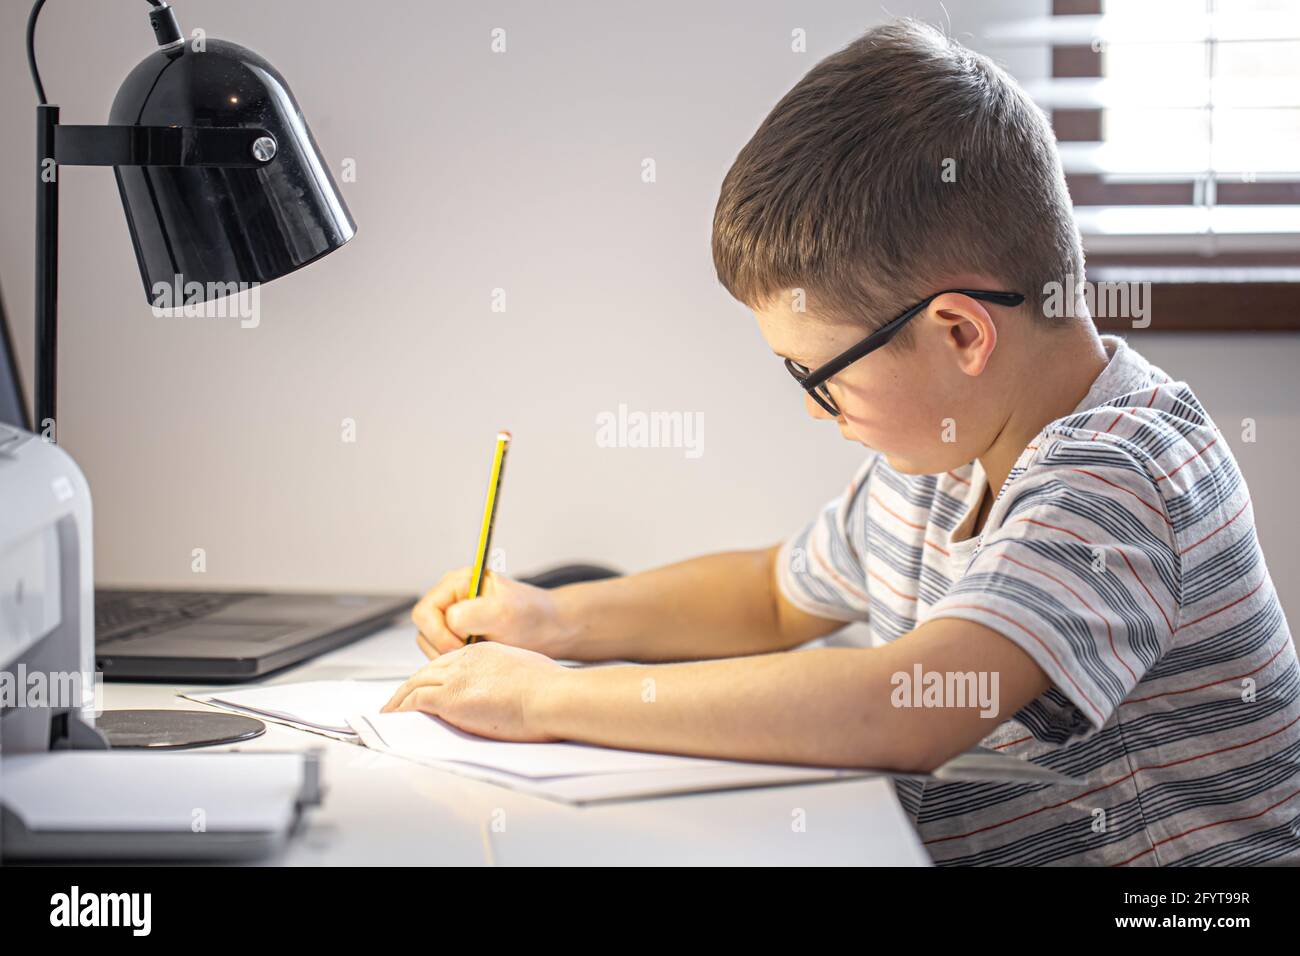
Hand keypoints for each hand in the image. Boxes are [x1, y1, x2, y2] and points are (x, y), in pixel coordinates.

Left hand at [380, 641, 566, 741]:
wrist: (550, 695)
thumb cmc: (549, 688)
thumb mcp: (526, 671)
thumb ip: (508, 678)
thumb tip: (511, 692)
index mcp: (483, 652)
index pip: (449, 662)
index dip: (433, 675)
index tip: (427, 685)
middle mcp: (465, 660)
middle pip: (428, 671)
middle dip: (411, 685)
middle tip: (400, 698)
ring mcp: (456, 678)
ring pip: (415, 683)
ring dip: (400, 698)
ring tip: (390, 711)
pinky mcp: (450, 698)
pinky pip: (415, 701)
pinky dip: (401, 708)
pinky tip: (394, 717)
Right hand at [410, 567, 575, 659]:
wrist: (550, 630)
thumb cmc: (532, 615)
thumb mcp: (504, 611)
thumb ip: (472, 613)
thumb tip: (449, 621)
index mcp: (458, 584)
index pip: (425, 611)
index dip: (438, 632)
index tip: (460, 645)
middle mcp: (452, 600)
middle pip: (424, 629)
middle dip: (442, 646)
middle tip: (470, 653)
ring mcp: (454, 620)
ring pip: (430, 644)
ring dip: (449, 656)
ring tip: (479, 654)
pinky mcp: (460, 638)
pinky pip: (442, 654)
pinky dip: (455, 662)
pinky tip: (479, 659)